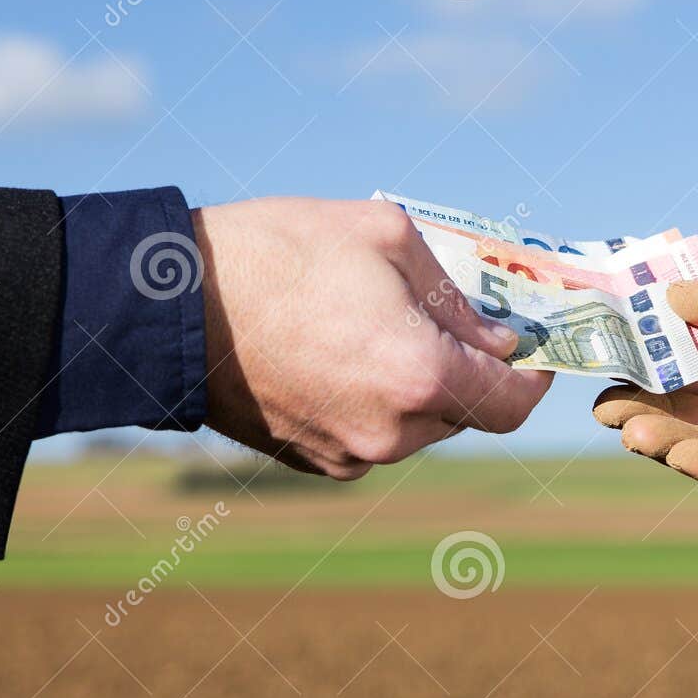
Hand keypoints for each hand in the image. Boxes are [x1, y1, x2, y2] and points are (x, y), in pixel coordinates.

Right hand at [194, 197, 550, 478]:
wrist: (165, 303)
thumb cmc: (277, 253)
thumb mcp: (385, 236)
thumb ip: (456, 296)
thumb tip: (497, 341)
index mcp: (419, 377)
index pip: (508, 404)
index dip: (531, 380)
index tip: (532, 355)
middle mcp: (390, 432)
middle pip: (461, 412)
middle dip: (463, 369)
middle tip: (446, 320)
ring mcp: (346, 454)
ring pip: (414, 426)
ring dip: (415, 386)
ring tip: (374, 326)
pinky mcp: (309, 462)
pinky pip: (367, 435)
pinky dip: (371, 401)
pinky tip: (334, 352)